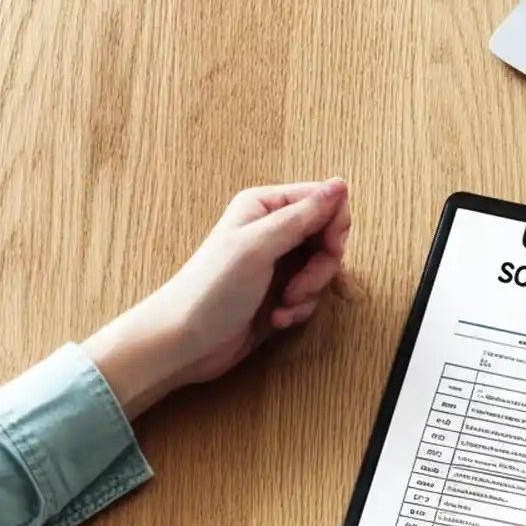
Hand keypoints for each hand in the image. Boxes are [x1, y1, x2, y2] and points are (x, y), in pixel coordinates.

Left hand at [83, 179, 351, 418]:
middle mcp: (274, 229)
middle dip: (323, 266)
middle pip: (328, 235)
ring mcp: (278, 262)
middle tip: (298, 288)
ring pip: (324, 268)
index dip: (334, 225)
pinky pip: (312, 294)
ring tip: (284, 306)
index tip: (329, 251)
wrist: (184, 342)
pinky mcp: (281, 292)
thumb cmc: (212, 289)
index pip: (325, 199)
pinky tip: (278, 319)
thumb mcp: (258, 247)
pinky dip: (301, 308)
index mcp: (266, 206)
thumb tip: (340, 183)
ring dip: (311, 291)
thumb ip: (302, 215)